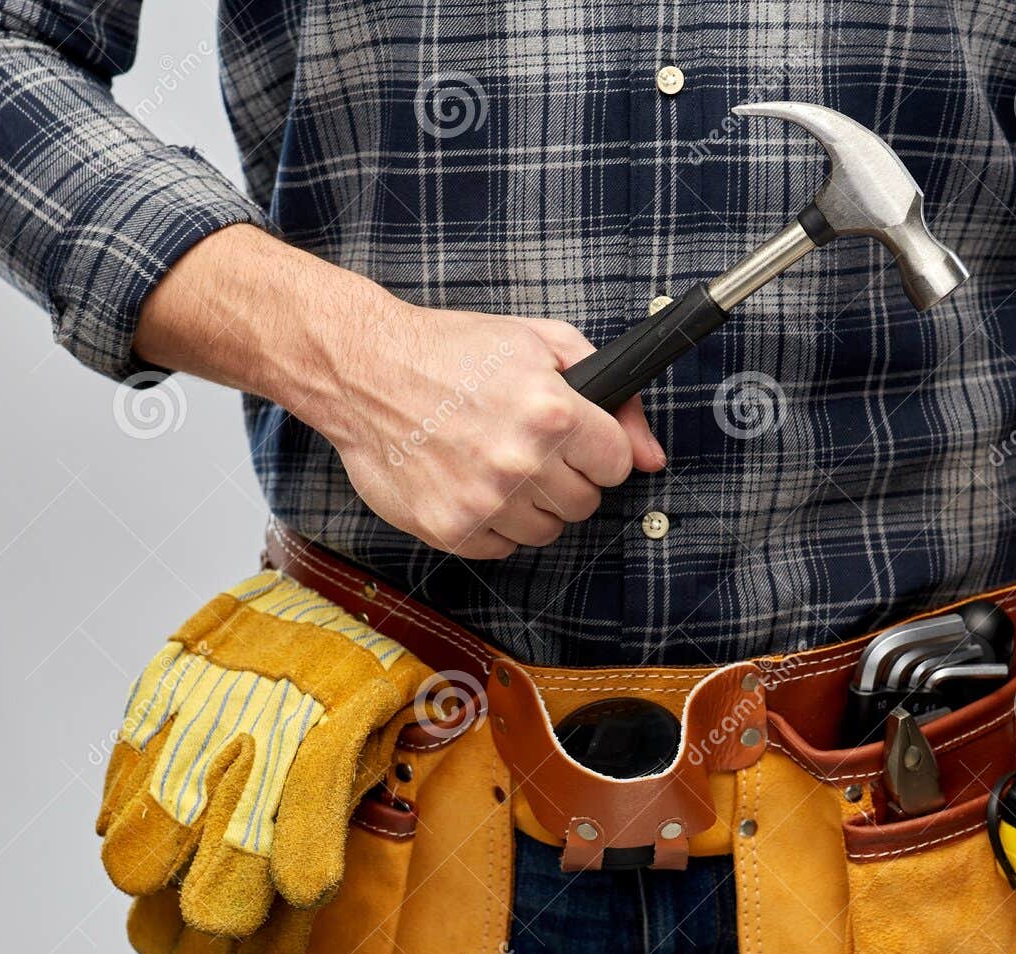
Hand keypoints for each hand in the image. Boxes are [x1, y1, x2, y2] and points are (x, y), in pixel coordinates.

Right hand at [133, 224, 664, 557]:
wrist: (363, 369)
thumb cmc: (451, 352)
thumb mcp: (543, 344)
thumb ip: (613, 399)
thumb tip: (652, 455)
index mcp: (550, 413)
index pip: (617, 464)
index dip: (598, 450)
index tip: (577, 441)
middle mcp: (519, 462)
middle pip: (585, 502)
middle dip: (567, 477)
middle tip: (532, 448)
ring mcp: (483, 501)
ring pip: (548, 531)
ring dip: (532, 504)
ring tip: (498, 464)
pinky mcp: (450, 529)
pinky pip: (502, 547)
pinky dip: (493, 522)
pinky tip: (470, 482)